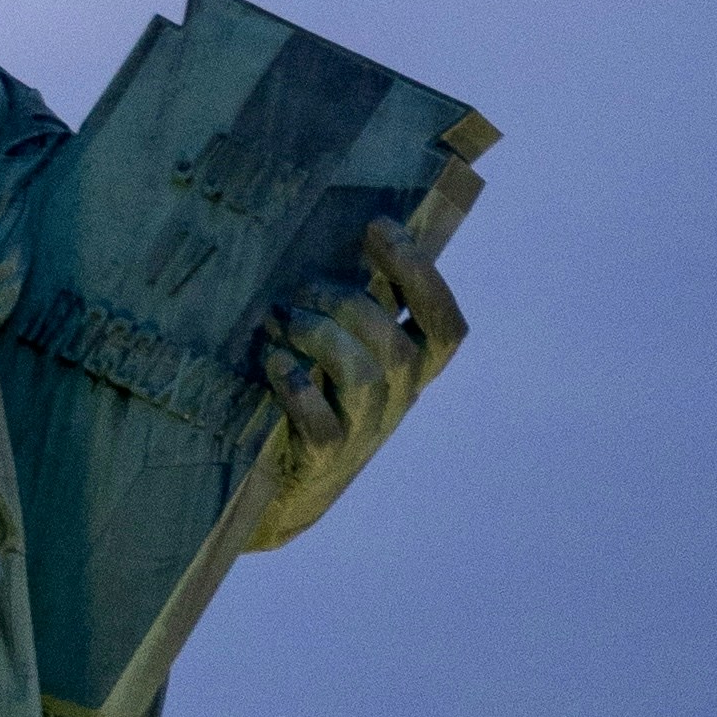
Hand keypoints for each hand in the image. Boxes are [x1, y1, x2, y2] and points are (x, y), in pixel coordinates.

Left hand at [246, 218, 466, 548]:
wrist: (280, 490)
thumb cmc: (314, 399)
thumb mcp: (344, 353)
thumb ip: (352, 308)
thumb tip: (334, 233)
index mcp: (412, 371)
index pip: (444, 327)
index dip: (421, 275)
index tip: (380, 226)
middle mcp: (397, 401)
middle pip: (392, 344)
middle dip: (345, 302)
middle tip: (300, 288)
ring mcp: (364, 433)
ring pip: (361, 375)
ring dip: (317, 336)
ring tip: (277, 320)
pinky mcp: (324, 461)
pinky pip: (320, 422)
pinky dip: (296, 387)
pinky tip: (272, 364)